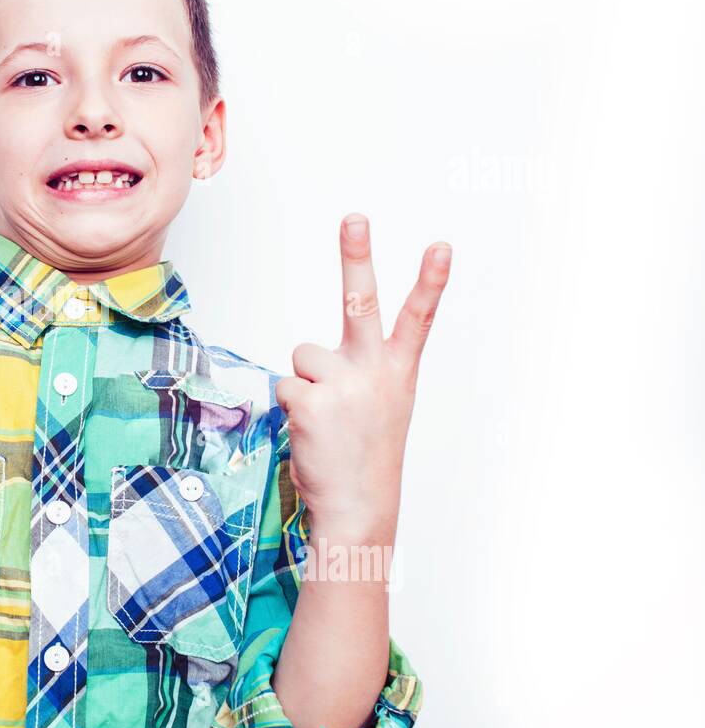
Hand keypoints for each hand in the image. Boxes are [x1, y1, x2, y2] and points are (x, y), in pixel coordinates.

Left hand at [274, 214, 450, 541]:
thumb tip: (315, 360)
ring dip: (305, 383)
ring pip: (303, 356)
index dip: (430, 282)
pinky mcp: (311, 401)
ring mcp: (343, 385)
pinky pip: (285, 385)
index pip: (418, 320)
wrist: (359, 511)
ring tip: (324, 419)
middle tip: (355, 217)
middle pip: (361, 302)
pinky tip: (310, 431)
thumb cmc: (366, 458)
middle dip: (357, 255)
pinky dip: (291, 407)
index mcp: (397, 373)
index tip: (441, 247)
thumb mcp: (381, 409)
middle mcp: (374, 372)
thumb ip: (360, 373)